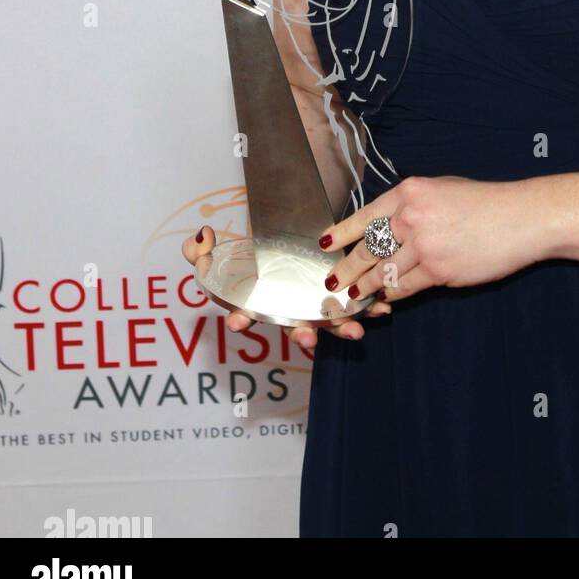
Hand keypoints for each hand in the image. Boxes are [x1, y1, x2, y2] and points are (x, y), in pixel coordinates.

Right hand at [180, 226, 392, 356]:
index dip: (241, 318)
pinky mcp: (334, 298)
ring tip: (356, 330)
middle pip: (291, 326)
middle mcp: (285, 309)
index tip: (239, 322)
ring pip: (327, 323)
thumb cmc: (251, 255)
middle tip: (307, 337)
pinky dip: (368, 310)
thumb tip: (197, 240)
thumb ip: (202, 250)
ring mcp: (311, 306)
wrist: (284, 242)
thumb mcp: (223, 249)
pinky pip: (352, 307)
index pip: (244, 312)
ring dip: (341, 327)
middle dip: (301, 334)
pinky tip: (382, 310)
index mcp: (257, 302)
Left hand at [318, 175, 545, 303]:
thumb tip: (385, 226)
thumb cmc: (485, 202)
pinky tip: (386, 298)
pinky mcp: (439, 270)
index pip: (364, 216)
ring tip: (353, 296)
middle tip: (332, 281)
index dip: (340, 233)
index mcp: (410, 192)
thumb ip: (412, 205)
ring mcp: (424, 245)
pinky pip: (406, 287)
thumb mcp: (442, 189)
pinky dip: (393, 294)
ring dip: (365, 287)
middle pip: (367, 249)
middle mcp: (412, 217)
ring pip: (383, 272)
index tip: (323, 244)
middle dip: (346, 269)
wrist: (521, 218)